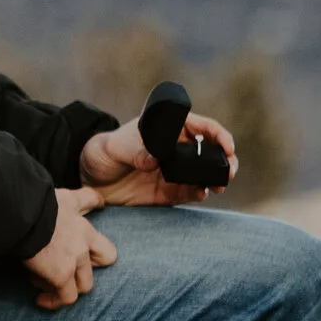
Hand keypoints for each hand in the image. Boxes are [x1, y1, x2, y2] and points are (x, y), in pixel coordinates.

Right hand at [23, 187, 117, 310]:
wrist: (23, 214)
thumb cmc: (41, 203)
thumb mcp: (68, 198)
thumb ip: (86, 199)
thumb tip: (100, 200)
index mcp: (86, 229)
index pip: (108, 250)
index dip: (97, 258)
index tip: (79, 259)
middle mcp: (84, 246)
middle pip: (100, 265)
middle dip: (82, 272)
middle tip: (61, 271)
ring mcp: (75, 261)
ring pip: (83, 286)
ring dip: (65, 287)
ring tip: (44, 283)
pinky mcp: (61, 275)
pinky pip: (66, 297)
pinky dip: (54, 301)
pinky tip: (40, 299)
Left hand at [80, 114, 238, 204]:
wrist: (91, 179)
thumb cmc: (104, 151)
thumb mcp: (116, 147)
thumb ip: (135, 151)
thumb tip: (154, 159)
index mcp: (169, 129)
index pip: (201, 127)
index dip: (219, 134)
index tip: (227, 146)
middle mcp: (176, 149)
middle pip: (210, 151)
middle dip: (225, 159)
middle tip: (230, 170)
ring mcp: (174, 172)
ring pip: (205, 173)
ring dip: (217, 178)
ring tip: (219, 185)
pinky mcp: (169, 193)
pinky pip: (190, 193)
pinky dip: (199, 193)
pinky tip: (201, 194)